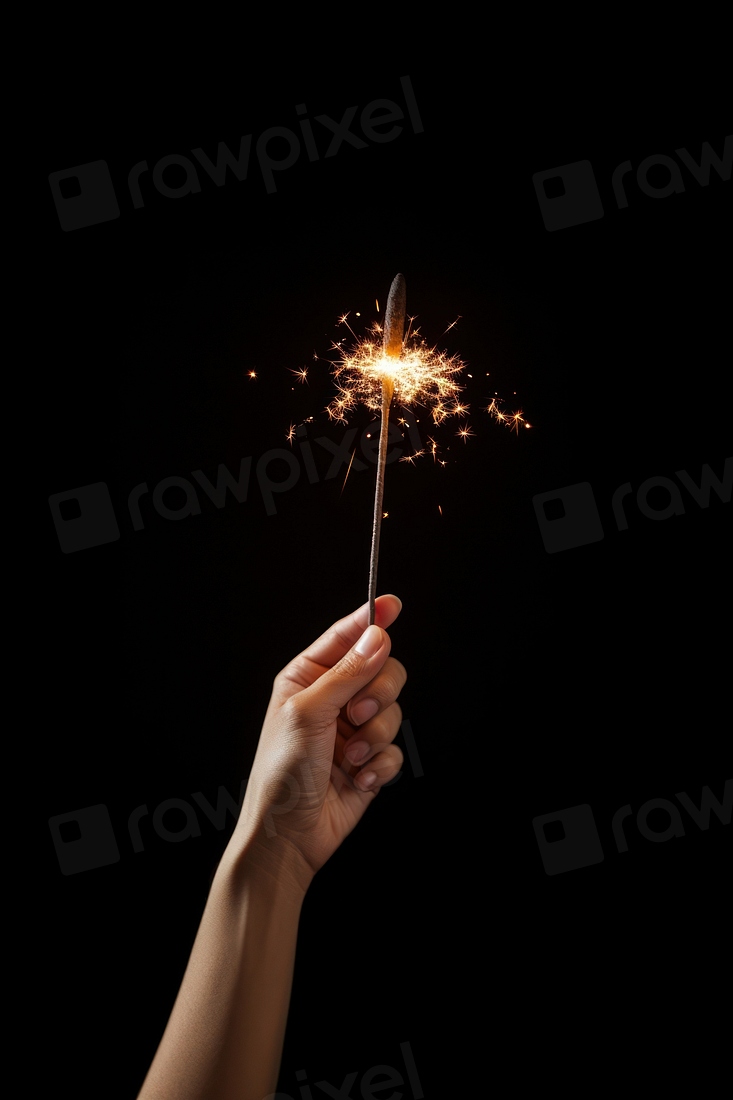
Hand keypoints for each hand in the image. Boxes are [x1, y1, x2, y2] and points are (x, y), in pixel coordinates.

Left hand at [230, 595, 405, 890]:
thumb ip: (347, 673)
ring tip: (350, 756)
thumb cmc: (282, 772)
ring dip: (375, 736)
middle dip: (378, 693)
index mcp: (308, 677)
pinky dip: (381, 764)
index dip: (371, 618)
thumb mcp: (309, 713)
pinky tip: (359, 777)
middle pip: (383, 669)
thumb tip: (378, 636)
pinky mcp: (370, 759)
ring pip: (394, 710)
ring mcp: (353, 729)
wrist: (288, 835)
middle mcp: (334, 698)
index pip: (346, 636)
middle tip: (357, 713)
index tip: (394, 603)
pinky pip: (396, 748)